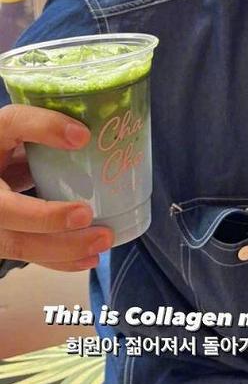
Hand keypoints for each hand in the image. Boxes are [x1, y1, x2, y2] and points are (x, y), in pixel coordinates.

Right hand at [0, 104, 114, 271]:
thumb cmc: (13, 145)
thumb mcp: (25, 129)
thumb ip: (47, 128)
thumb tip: (87, 136)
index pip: (13, 123)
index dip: (44, 128)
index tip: (82, 136)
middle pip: (5, 209)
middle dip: (47, 218)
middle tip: (86, 215)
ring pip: (17, 242)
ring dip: (62, 246)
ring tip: (102, 240)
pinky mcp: (3, 235)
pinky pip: (27, 254)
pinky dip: (60, 260)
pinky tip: (89, 257)